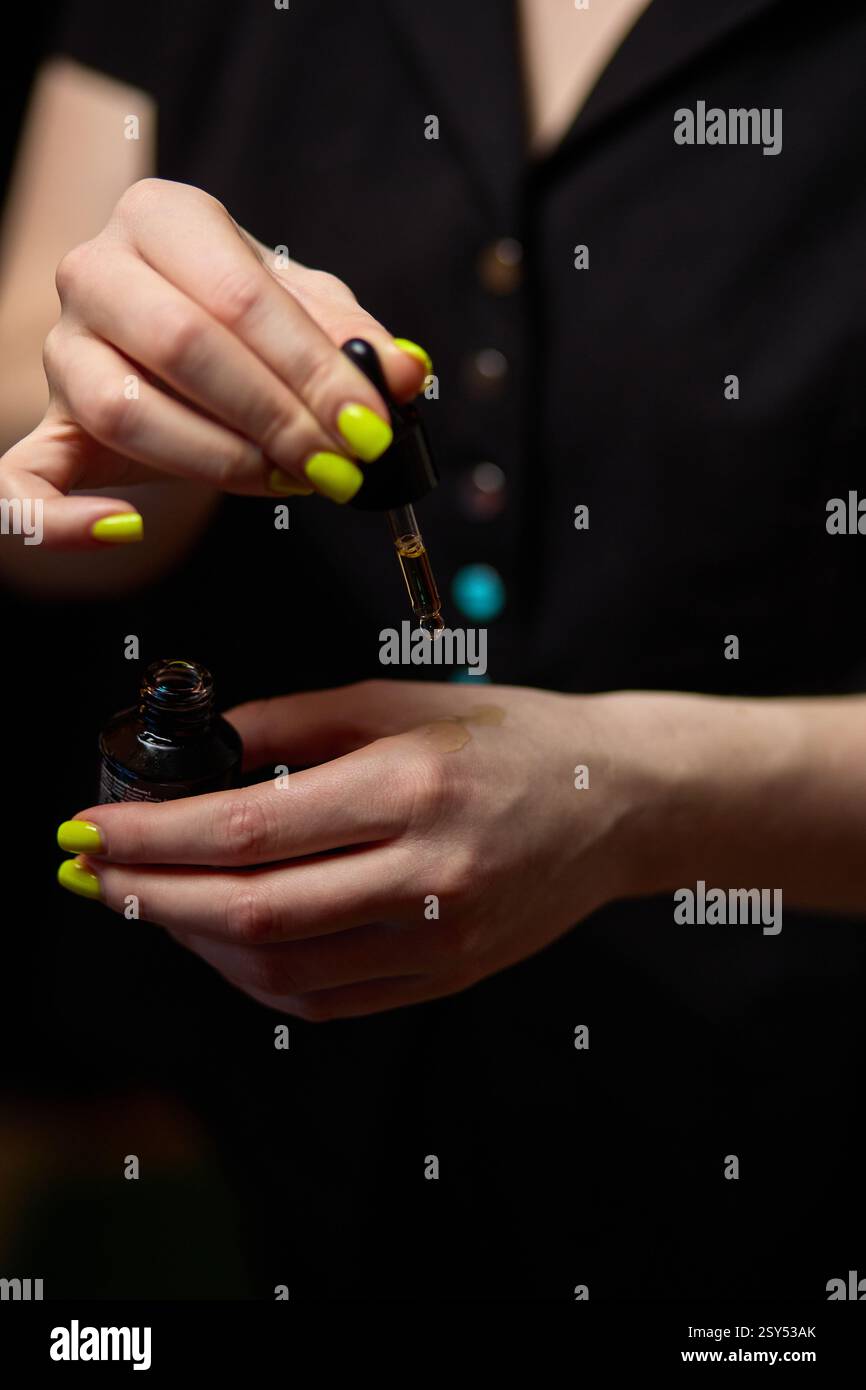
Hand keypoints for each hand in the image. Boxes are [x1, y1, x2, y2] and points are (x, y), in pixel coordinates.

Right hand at [1, 178, 429, 548]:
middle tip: (339, 465)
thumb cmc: (243, 318)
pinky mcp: (45, 426)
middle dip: (275, 417)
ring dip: (218, 461)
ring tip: (286, 482)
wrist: (172, 337)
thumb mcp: (306, 309)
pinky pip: (24, 481)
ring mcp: (61, 351)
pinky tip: (126, 529)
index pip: (239, 295)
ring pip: (123, 412)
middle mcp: (96, 271)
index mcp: (162, 219)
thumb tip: (404, 372)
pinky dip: (64, 520)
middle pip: (182, 346)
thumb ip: (354, 337)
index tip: (369, 427)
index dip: (311, 369)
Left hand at [56, 681, 649, 1019]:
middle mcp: (426, 875)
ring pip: (279, 969)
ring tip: (151, 899)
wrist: (621, 805)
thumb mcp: (405, 700)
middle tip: (92, 874)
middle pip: (251, 913)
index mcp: (413, 788)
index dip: (152, 836)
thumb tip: (205, 746)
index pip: (250, 830)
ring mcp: (439, 939)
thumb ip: (295, 722)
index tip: (89, 829)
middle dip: (148, 897)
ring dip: (193, 939)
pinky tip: (224, 935)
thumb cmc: (518, 738)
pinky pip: (324, 999)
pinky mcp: (445, 977)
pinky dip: (255, 972)